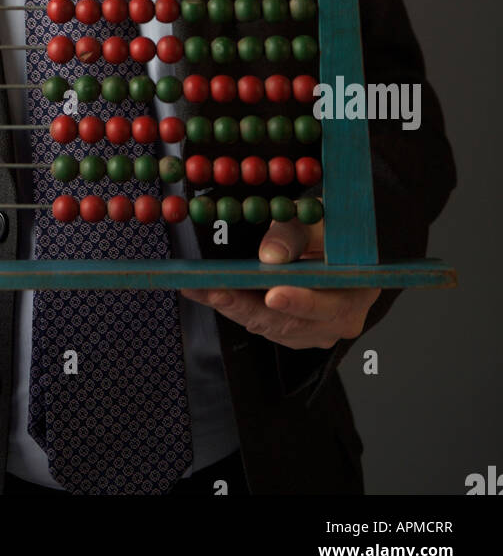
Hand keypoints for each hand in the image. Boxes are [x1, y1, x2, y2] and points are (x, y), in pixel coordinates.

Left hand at [181, 218, 380, 349]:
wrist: (338, 246)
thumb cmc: (329, 231)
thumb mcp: (317, 222)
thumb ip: (296, 236)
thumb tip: (269, 256)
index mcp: (355, 291)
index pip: (327, 303)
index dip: (299, 301)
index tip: (272, 295)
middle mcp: (339, 321)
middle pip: (290, 323)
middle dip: (247, 306)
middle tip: (214, 292)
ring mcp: (317, 332)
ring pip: (271, 327)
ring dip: (234, 309)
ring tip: (200, 290)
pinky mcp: (296, 334)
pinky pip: (264, 326)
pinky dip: (237, 309)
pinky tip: (210, 294)